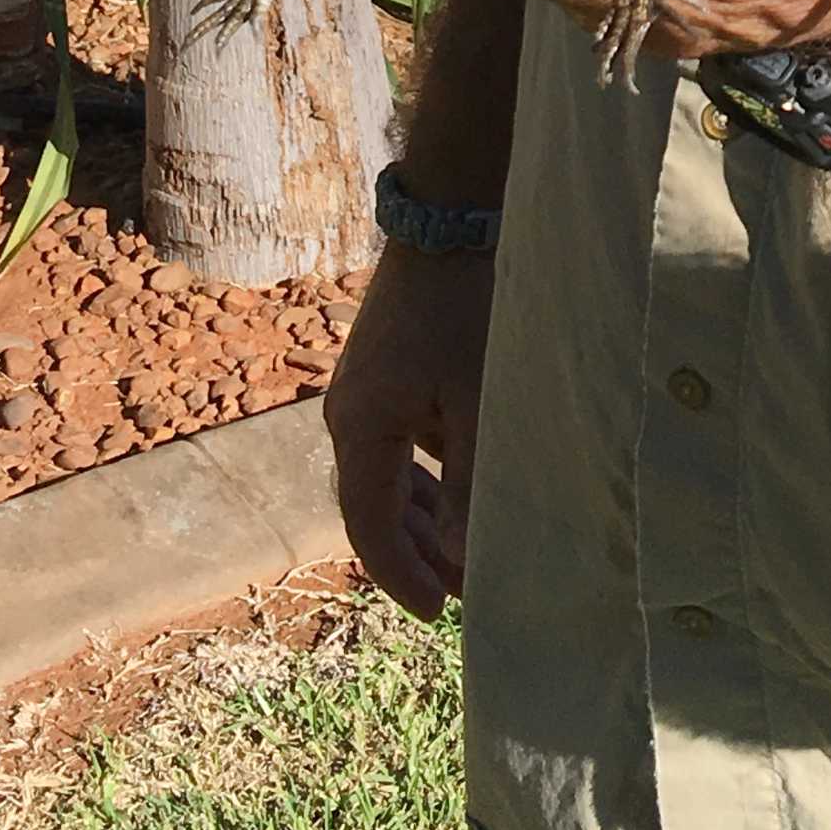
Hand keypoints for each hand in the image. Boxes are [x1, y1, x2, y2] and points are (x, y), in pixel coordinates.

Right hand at [324, 236, 494, 619]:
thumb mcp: (478, 400)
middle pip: (377, 506)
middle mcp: (351, 415)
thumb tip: (466, 560)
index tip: (440, 613)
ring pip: (392, 478)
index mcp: (359, 426)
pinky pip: (405, 446)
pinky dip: (433, 479)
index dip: (402, 575)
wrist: (453, 216)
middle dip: (420, 555)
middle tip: (467, 595)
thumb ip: (472, 483)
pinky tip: (468, 496)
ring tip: (471, 558)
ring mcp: (370, 393)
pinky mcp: (393, 374)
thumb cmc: (467, 307)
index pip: (369, 525)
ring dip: (429, 520)